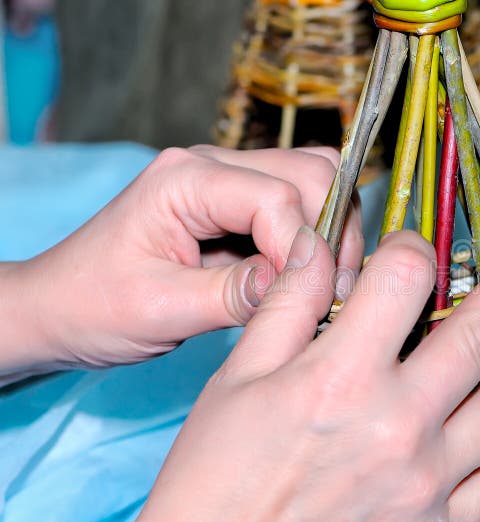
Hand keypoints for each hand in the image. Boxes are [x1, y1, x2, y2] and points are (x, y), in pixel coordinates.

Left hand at [0, 146, 362, 380]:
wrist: (59, 306)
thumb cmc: (92, 306)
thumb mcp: (159, 310)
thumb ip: (233, 294)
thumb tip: (303, 282)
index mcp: (185, 180)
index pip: (278, 197)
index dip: (305, 249)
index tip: (314, 299)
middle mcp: (213, 166)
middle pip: (312, 173)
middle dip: (332, 233)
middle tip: (332, 292)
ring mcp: (228, 180)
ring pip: (315, 182)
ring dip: (329, 232)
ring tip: (322, 285)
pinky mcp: (237, 204)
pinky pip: (298, 206)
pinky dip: (314, 239)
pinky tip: (304, 278)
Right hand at [136, 229, 479, 521]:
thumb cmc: (215, 482)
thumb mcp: (236, 382)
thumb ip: (286, 307)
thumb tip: (317, 244)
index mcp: (342, 376)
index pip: (403, 281)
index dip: (412, 249)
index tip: (414, 248)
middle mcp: (397, 422)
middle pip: (472, 337)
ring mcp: (426, 478)